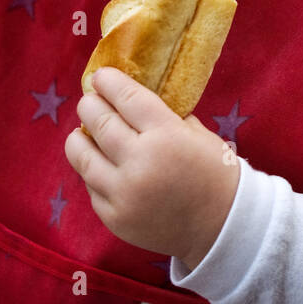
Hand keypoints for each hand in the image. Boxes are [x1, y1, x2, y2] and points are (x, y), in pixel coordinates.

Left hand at [65, 67, 239, 268]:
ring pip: (82, 156)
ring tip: (81, 133)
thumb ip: (164, 115)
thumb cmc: (214, 173)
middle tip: (89, 100)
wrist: (223, 227)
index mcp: (166, 136)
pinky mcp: (115, 218)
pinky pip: (91, 187)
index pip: (126, 98)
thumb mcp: (197, 133)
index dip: (108, 82)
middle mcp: (140, 163)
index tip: (99, 76)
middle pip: (99, 122)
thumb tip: (129, 98)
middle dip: (89, 104)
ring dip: (78, 138)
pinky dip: (93, 173)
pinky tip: (99, 165)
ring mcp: (124, 194)